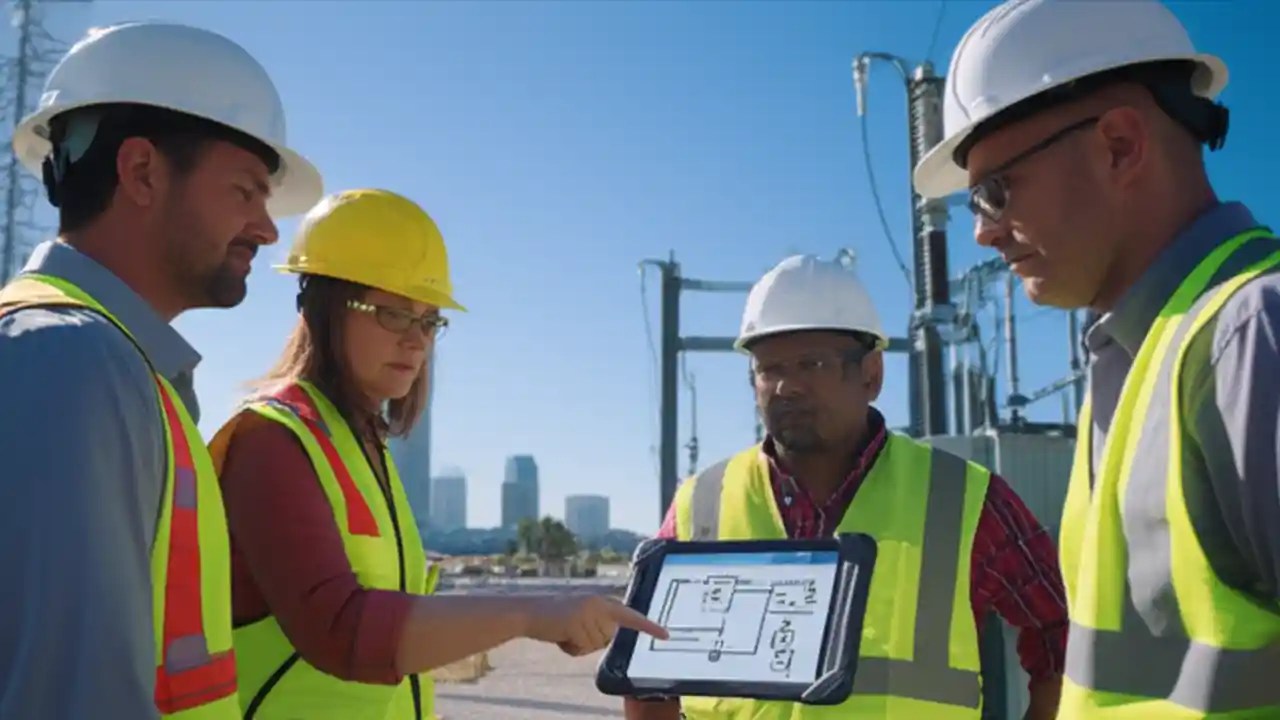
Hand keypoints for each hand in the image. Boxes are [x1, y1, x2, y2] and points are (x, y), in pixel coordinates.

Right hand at [522, 594, 668, 655]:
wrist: (528, 612)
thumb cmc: (555, 619)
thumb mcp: (581, 617)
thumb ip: (598, 624)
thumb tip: (609, 636)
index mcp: (601, 601)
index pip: (629, 615)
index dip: (648, 626)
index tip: (666, 635)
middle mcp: (597, 604)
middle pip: (609, 637)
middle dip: (591, 641)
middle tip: (572, 631)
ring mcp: (587, 612)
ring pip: (596, 644)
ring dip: (580, 645)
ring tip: (565, 631)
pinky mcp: (576, 621)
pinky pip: (583, 648)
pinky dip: (571, 648)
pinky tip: (560, 635)